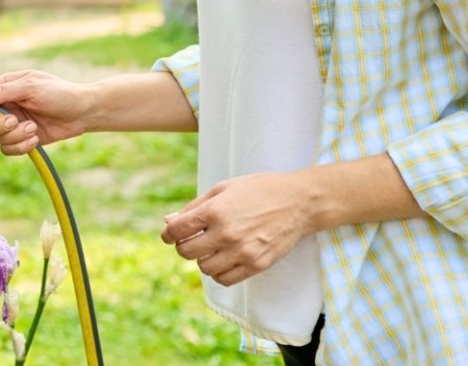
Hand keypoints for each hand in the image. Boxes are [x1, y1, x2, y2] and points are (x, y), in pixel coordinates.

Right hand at [0, 70, 91, 154]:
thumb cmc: (59, 92)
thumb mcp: (31, 87)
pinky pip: (8, 149)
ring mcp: (12, 124)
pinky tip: (36, 138)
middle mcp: (3, 107)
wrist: (83, 112)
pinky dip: (21, 146)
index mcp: (2, 89)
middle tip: (16, 121)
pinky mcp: (21, 139)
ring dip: (15, 136)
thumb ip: (4, 91)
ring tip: (33, 128)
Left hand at [160, 172, 317, 286]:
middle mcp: (226, 233)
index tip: (169, 235)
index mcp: (215, 211)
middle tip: (191, 240)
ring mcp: (242, 252)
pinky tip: (223, 260)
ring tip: (211, 248)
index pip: (176, 231)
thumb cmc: (258, 190)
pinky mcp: (257, 265)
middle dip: (184, 246)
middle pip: (187, 252)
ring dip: (202, 259)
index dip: (168, 234)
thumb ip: (194, 206)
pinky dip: (218, 272)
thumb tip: (169, 222)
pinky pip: (225, 279)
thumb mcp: (223, 188)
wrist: (299, 202)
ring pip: (204, 268)